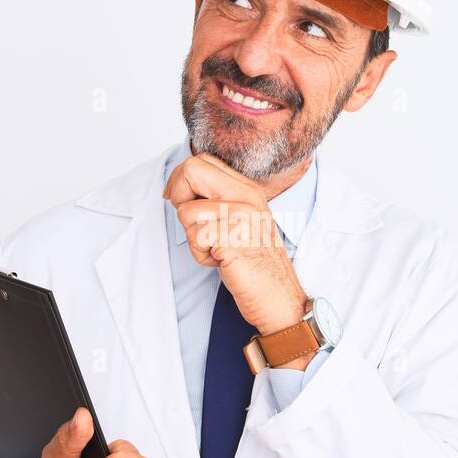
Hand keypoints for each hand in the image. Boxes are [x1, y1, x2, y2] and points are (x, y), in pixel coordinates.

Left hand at [163, 151, 307, 338]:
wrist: (279, 297)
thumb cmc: (256, 264)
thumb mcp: (242, 220)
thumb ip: (220, 198)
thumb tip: (179, 185)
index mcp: (248, 188)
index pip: (202, 160)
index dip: (180, 179)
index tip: (177, 200)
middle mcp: (247, 196)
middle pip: (190, 170)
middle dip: (179, 197)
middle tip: (193, 224)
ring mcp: (241, 215)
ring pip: (186, 211)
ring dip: (193, 237)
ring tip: (217, 249)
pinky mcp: (232, 237)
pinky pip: (194, 238)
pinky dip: (200, 256)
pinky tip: (221, 261)